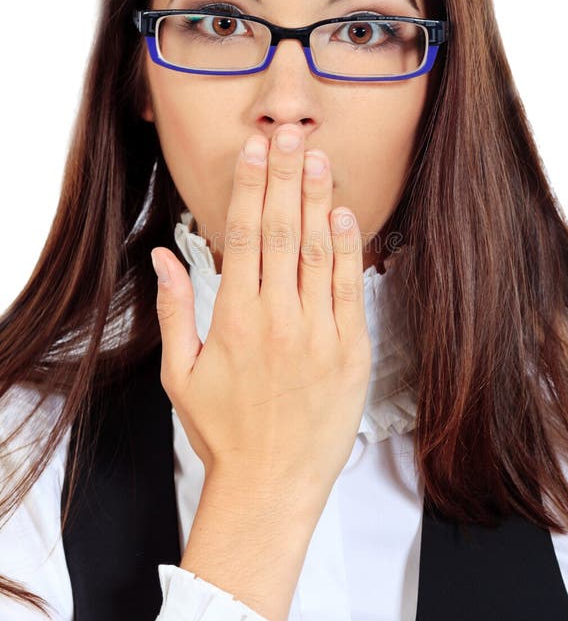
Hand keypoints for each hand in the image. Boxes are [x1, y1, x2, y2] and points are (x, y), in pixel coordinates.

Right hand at [151, 123, 371, 512]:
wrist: (272, 487)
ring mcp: (320, 335)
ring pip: (318, 252)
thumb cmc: (223, 432)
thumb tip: (163, 256)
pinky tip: (344, 215)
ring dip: (318, 201)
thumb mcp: (181, 375)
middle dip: (285, 177)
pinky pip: (350, 290)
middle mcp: (278, 319)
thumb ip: (175, 310)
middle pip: (282, 230)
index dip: (249, 187)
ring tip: (318, 158)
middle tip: (289, 133)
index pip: (242, 236)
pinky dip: (348, 250)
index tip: (254, 150)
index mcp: (235, 320)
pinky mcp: (352, 352)